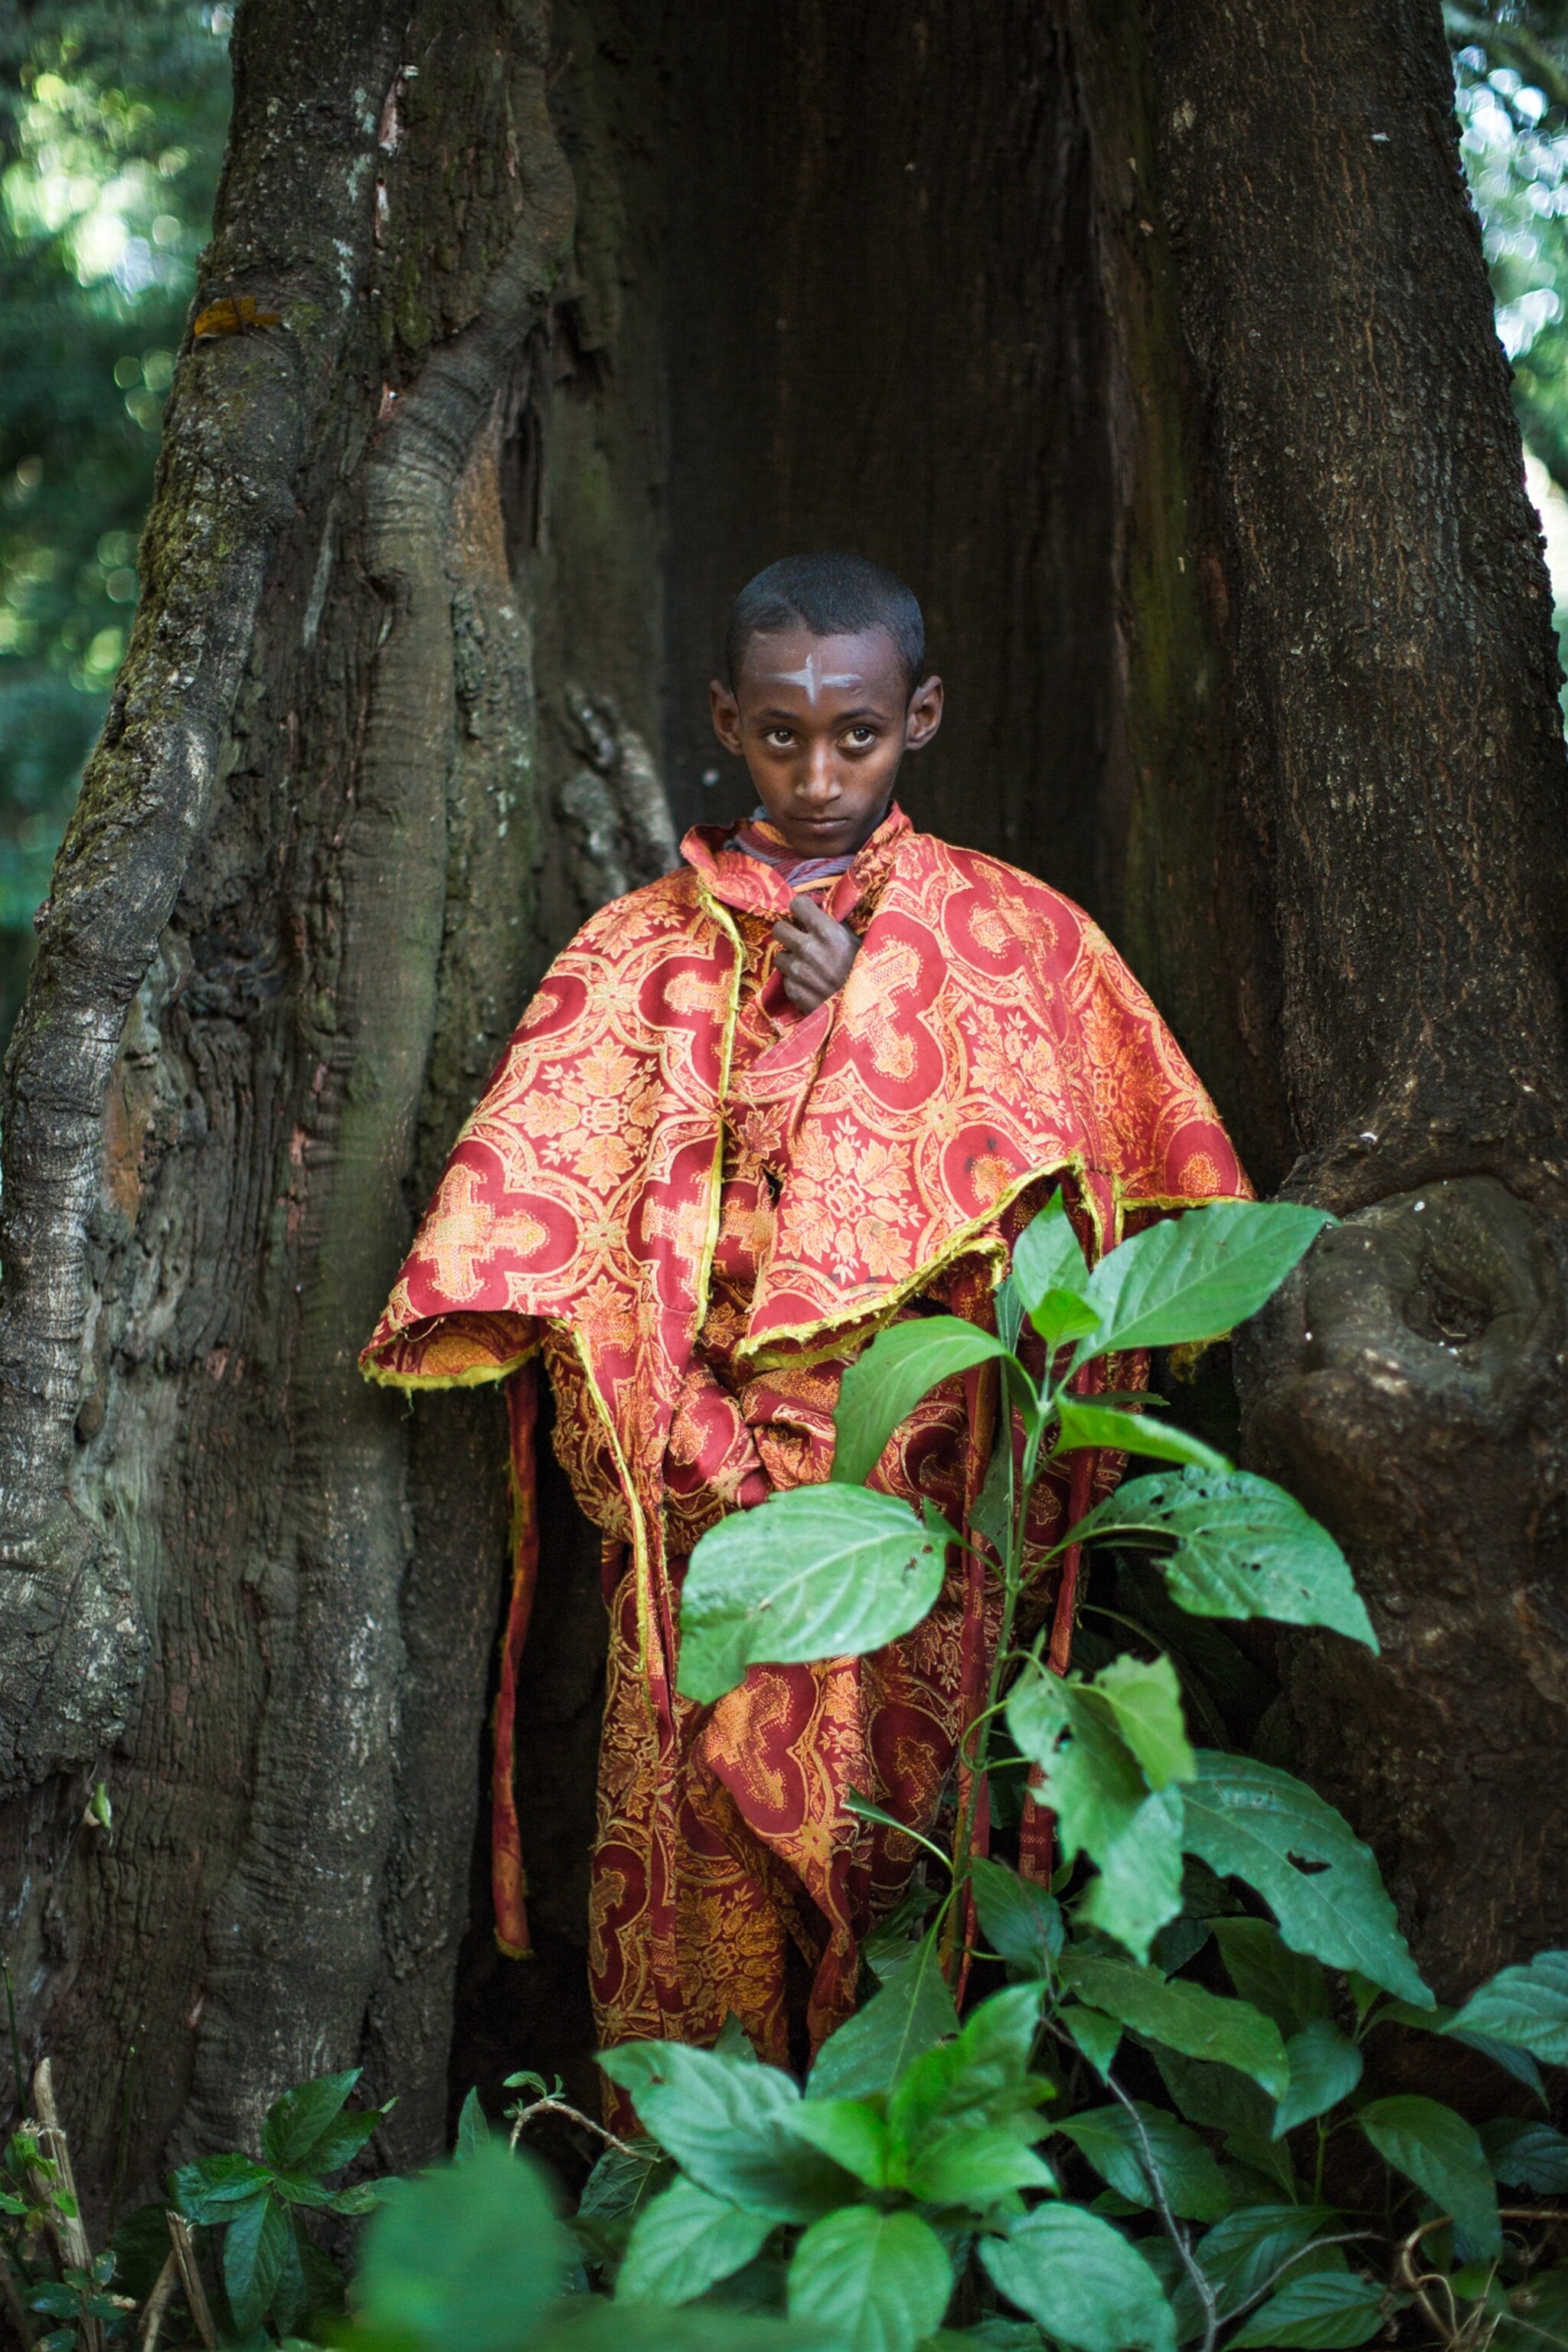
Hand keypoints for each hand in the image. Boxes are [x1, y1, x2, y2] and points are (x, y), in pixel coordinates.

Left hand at [771, 894, 859, 1012]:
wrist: (867, 1011)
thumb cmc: (866, 973)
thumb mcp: (858, 943)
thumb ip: (836, 926)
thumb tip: (822, 912)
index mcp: (827, 931)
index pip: (798, 905)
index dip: (801, 910)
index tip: (805, 916)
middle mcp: (808, 948)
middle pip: (779, 928)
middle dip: (788, 932)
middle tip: (799, 940)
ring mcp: (798, 971)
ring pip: (779, 955)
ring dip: (791, 959)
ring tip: (808, 967)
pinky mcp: (794, 991)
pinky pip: (786, 979)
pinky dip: (795, 981)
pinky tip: (811, 985)